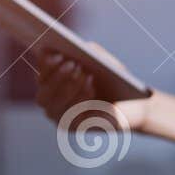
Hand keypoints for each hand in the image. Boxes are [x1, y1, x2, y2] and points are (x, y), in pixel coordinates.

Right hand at [34, 51, 149, 133]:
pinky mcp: (75, 128)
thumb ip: (91, 51)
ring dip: (70, 87)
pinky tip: (91, 87)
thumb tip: (81, 46)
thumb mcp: (103, 62)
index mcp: (52, 84)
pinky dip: (81, 99)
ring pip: (54, 105)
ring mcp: (62, 118)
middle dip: (57, 77)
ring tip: (86, 73)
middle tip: (73, 64)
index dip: (45, 65)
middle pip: (42, 94)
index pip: (40, 76)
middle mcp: (52, 104)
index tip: (57, 54)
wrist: (134, 105)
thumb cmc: (115, 80)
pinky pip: (71, 116)